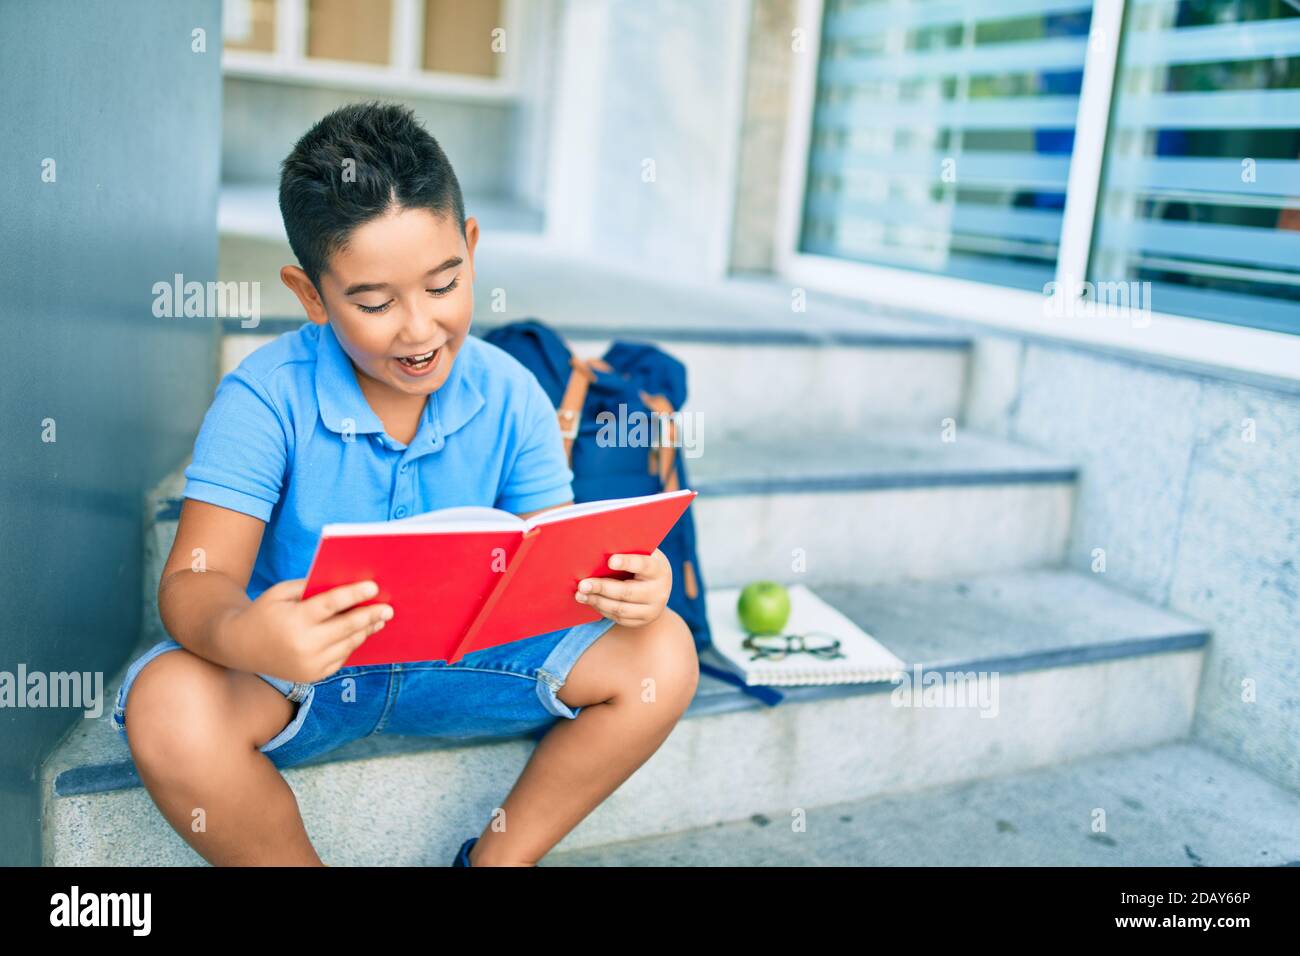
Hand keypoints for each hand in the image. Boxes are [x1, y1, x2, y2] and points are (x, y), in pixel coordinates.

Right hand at [219, 578, 392, 683]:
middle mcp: (304, 645)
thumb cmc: (264, 612)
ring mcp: (310, 664)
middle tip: (388, 608)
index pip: (332, 605)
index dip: (355, 595)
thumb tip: (346, 586)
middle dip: (370, 615)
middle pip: (347, 627)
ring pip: (348, 644)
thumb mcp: (282, 593)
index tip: (374, 587)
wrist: (238, 646)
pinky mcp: (313, 675)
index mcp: (295, 621)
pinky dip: (352, 643)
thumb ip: (312, 588)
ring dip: (365, 630)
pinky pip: (341, 657)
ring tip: (379, 619)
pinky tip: (361, 632)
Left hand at [574, 549, 671, 626]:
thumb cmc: (642, 562)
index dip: (627, 563)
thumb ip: (627, 549)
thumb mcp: (642, 554)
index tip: (610, 561)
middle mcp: (659, 591)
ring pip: (620, 608)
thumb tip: (598, 546)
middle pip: (627, 591)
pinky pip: (619, 618)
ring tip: (580, 594)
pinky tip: (590, 601)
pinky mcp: (642, 621)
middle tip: (583, 584)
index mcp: (659, 569)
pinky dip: (602, 609)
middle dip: (602, 587)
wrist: (657, 588)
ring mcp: (652, 609)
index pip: (643, 565)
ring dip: (597, 601)